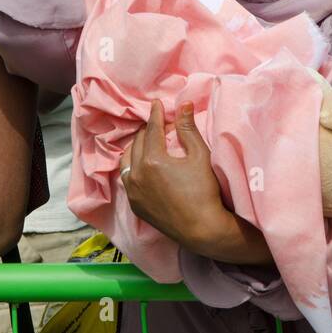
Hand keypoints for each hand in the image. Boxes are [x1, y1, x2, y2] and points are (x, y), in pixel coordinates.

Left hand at [120, 100, 225, 249]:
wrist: (201, 229)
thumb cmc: (204, 191)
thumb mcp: (200, 156)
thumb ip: (188, 129)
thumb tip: (183, 104)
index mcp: (153, 160)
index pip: (151, 130)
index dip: (155, 115)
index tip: (157, 104)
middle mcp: (137, 175)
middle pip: (137, 143)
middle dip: (146, 130)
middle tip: (155, 123)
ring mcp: (133, 191)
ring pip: (127, 161)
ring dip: (135, 148)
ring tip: (144, 141)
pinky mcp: (135, 205)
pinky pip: (127, 179)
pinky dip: (131, 167)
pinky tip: (139, 165)